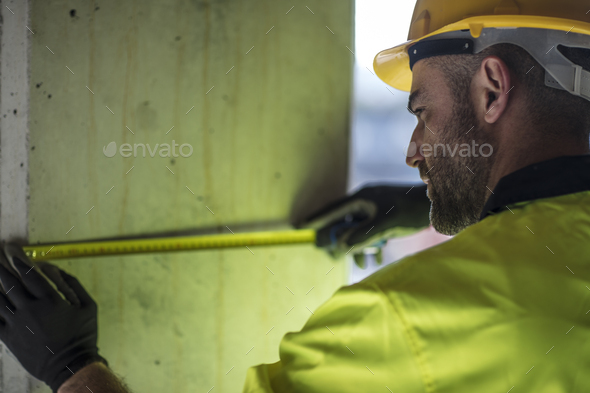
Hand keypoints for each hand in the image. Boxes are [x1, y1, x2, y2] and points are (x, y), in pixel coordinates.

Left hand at [0, 244, 107, 391]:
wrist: (69, 366)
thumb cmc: (82, 334)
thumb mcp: (88, 306)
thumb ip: (72, 283)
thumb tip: (53, 268)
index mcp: (50, 300)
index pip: (29, 273)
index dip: (19, 259)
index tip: (13, 249)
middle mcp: (29, 309)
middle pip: (9, 282)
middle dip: (1, 265)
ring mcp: (16, 324)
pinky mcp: (8, 337)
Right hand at [295, 184, 430, 259]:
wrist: (437, 206)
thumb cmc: (411, 212)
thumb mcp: (384, 226)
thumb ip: (361, 237)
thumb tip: (339, 248)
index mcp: (361, 198)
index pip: (332, 210)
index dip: (316, 220)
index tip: (300, 227)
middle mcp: (364, 202)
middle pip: (342, 223)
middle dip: (341, 242)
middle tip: (337, 257)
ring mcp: (374, 210)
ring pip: (356, 231)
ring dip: (358, 248)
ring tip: (365, 263)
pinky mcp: (383, 218)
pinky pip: (368, 233)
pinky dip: (369, 246)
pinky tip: (376, 259)